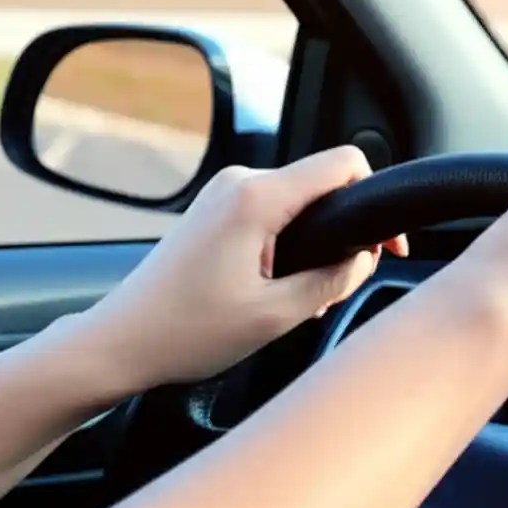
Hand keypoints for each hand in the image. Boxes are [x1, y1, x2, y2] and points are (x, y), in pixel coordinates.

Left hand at [81, 146, 406, 389]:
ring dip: (314, 247)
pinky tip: (276, 291)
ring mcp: (225, 192)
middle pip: (325, 186)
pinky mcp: (217, 209)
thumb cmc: (184, 331)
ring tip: (297, 300)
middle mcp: (240, 182)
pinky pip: (274, 213)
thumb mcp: (277, 315)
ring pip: (301, 203)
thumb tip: (367, 258)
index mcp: (256, 198)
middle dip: (343, 235)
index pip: (344, 165)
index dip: (378, 201)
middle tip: (333, 291)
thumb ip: (335, 278)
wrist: (119, 342)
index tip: (387, 246)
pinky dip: (289, 246)